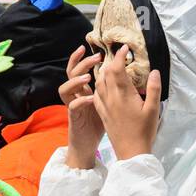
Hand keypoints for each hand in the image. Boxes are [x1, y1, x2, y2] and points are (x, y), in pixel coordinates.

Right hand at [59, 46, 103, 169]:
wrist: (88, 145)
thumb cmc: (99, 124)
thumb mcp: (108, 104)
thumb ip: (113, 90)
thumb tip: (129, 77)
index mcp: (86, 90)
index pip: (82, 69)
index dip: (86, 59)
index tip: (99, 49)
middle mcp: (77, 95)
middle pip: (71, 74)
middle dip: (81, 63)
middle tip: (96, 56)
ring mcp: (74, 106)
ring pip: (65, 88)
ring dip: (75, 81)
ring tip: (87, 77)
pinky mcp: (74, 118)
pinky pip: (72, 106)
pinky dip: (80, 101)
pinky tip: (91, 98)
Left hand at [94, 45, 161, 161]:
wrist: (130, 152)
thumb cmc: (144, 131)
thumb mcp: (153, 109)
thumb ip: (153, 88)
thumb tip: (154, 71)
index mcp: (123, 94)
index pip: (117, 68)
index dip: (119, 56)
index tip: (124, 48)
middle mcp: (110, 97)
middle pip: (106, 73)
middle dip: (111, 61)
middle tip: (120, 56)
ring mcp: (104, 105)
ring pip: (99, 82)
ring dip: (104, 72)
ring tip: (112, 68)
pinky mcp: (102, 113)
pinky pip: (97, 94)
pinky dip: (99, 85)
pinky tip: (104, 86)